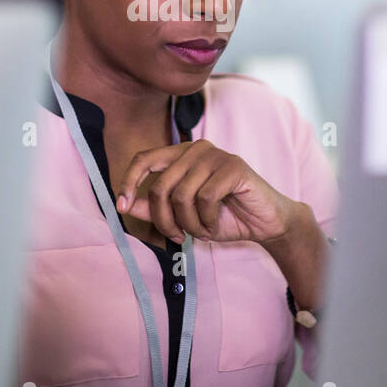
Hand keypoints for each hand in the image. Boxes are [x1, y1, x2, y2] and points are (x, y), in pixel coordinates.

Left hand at [114, 140, 297, 244]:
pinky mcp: (234, 167)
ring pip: (182, 194)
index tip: (121, 206)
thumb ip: (154, 208)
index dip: (129, 182)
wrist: (265, 223)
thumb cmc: (224, 216)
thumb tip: (124, 204)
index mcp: (181, 155)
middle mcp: (196, 149)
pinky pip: (205, 198)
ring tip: (201, 230)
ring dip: (189, 224)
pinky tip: (214, 224)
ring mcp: (216, 155)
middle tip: (177, 238)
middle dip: (165, 220)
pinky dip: (207, 220)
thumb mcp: (183, 216)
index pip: (144, 159)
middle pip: (161, 186)